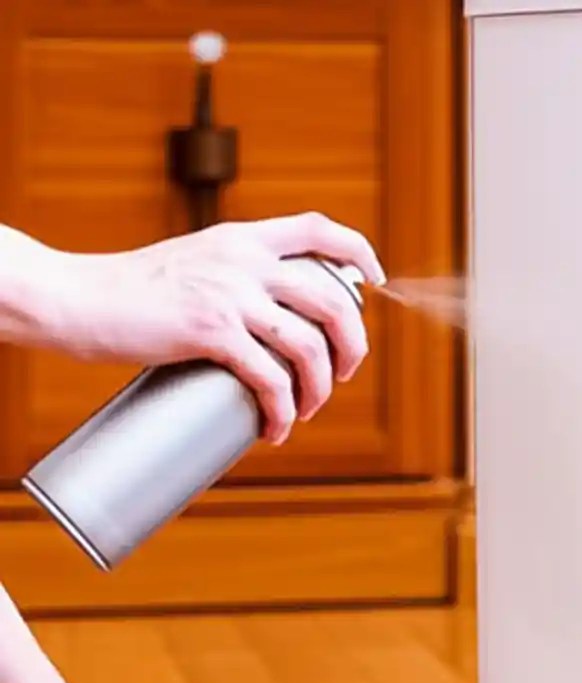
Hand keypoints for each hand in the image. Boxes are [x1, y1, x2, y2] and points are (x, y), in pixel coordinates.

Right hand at [33, 212, 385, 443]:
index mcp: (244, 238)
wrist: (78, 298)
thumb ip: (235, 273)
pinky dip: (281, 410)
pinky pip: (269, 377)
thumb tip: (274, 312)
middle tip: (342, 373)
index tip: (375, 282)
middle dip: (352, 346)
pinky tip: (275, 427)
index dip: (359, 251)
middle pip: (332, 301)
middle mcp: (245, 261)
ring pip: (309, 346)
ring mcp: (230, 296)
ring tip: (305, 409)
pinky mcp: (210, 332)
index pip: (321, 229)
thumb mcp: (195, 260)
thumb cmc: (131, 290)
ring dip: (320, 388)